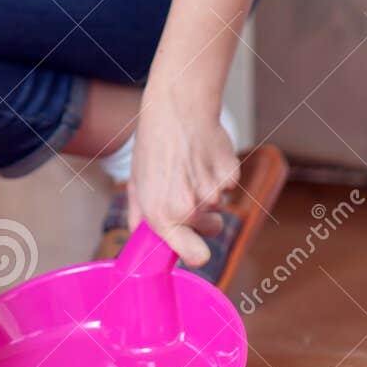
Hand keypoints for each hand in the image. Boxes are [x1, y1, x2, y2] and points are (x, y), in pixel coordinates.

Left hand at [127, 91, 238, 267]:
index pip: (197, 257)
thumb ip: (139, 214)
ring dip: (209, 190)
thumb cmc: (153, 144)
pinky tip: (204, 156)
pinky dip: (220, 174)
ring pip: (219, 205)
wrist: (177, 109)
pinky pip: (229, 186)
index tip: (193, 245)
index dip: (197, 252)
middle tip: (187, 189)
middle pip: (211, 230)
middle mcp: (189, 209)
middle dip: (203, 217)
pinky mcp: (230, 176)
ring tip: (191, 165)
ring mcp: (212, 193)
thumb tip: (140, 235)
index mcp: (163, 215)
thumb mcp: (136, 181)